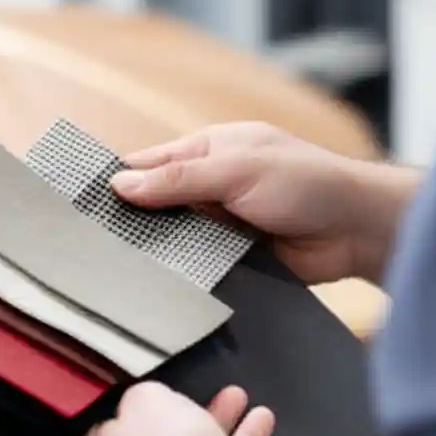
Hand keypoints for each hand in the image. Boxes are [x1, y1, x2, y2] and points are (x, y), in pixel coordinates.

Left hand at [56, 383, 281, 435]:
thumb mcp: (146, 401)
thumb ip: (142, 393)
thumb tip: (146, 401)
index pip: (82, 431)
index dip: (100, 405)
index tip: (116, 384)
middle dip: (171, 408)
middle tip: (184, 384)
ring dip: (212, 421)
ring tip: (234, 395)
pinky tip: (259, 419)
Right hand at [113, 122, 419, 283]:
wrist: (358, 230)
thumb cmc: (306, 183)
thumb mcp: (237, 170)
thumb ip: (179, 178)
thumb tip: (120, 184)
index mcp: (210, 150)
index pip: (150, 162)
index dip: (117, 178)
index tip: (78, 200)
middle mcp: (212, 185)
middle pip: (156, 203)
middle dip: (129, 219)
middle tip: (86, 242)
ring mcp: (222, 223)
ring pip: (173, 237)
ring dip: (155, 250)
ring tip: (110, 268)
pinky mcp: (234, 258)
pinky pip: (197, 265)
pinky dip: (181, 272)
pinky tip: (154, 286)